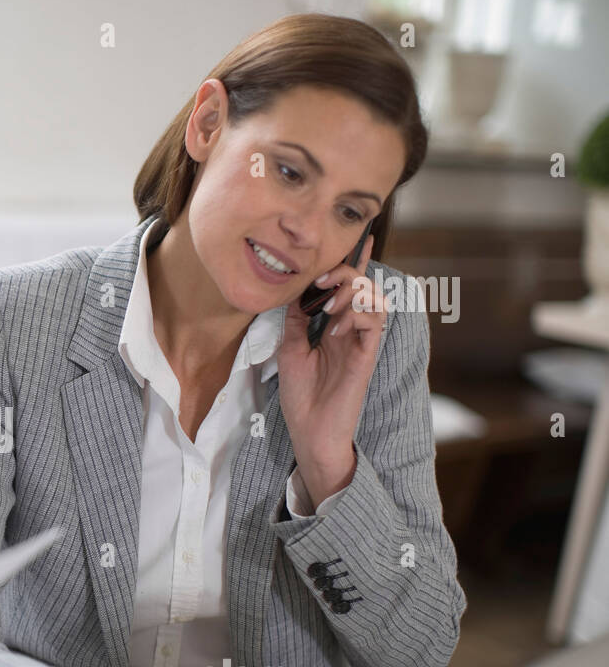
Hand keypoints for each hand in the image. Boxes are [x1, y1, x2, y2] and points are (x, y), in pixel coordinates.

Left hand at [276, 232, 386, 502]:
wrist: (309, 430)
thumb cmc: (301, 395)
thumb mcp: (290, 349)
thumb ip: (296, 319)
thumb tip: (295, 289)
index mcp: (334, 326)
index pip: (348, 287)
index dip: (355, 261)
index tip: (359, 236)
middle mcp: (351, 330)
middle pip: (363, 285)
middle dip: (345, 272)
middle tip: (322, 278)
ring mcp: (361, 342)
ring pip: (376, 299)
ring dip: (354, 291)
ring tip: (330, 303)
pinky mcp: (367, 356)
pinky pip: (375, 322)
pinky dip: (358, 314)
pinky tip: (337, 327)